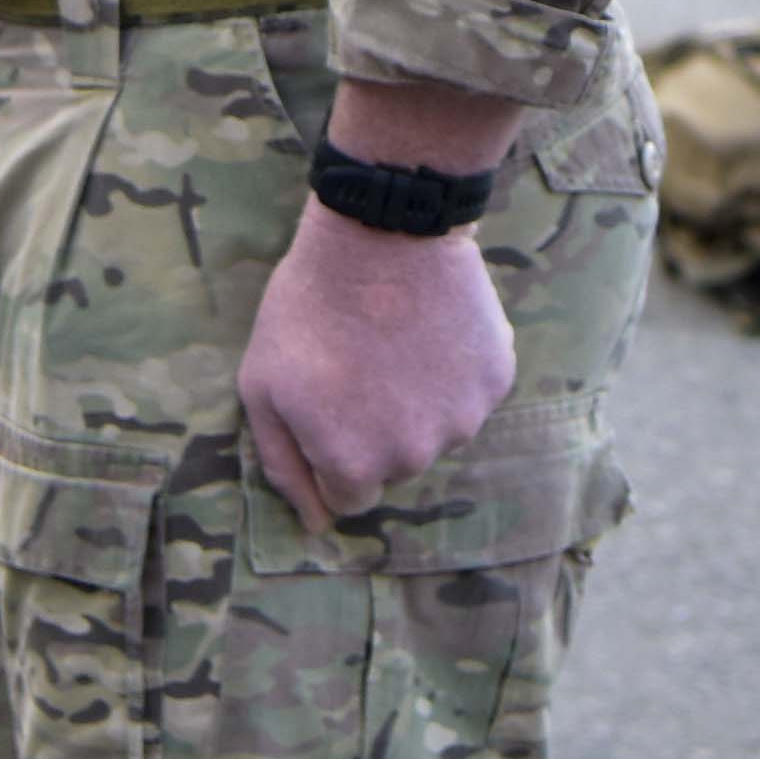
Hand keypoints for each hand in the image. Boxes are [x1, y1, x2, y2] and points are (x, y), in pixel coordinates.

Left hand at [238, 193, 520, 536]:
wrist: (381, 232)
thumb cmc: (308, 308)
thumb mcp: (262, 386)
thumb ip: (284, 465)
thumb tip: (315, 525)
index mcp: (355, 466)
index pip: (349, 497)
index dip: (333, 450)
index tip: (330, 404)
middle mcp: (415, 457)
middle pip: (396, 465)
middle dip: (377, 429)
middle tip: (361, 366)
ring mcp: (464, 419)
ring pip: (438, 430)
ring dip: (419, 400)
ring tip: (395, 342)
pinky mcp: (497, 378)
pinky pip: (472, 392)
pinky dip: (455, 370)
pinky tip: (430, 328)